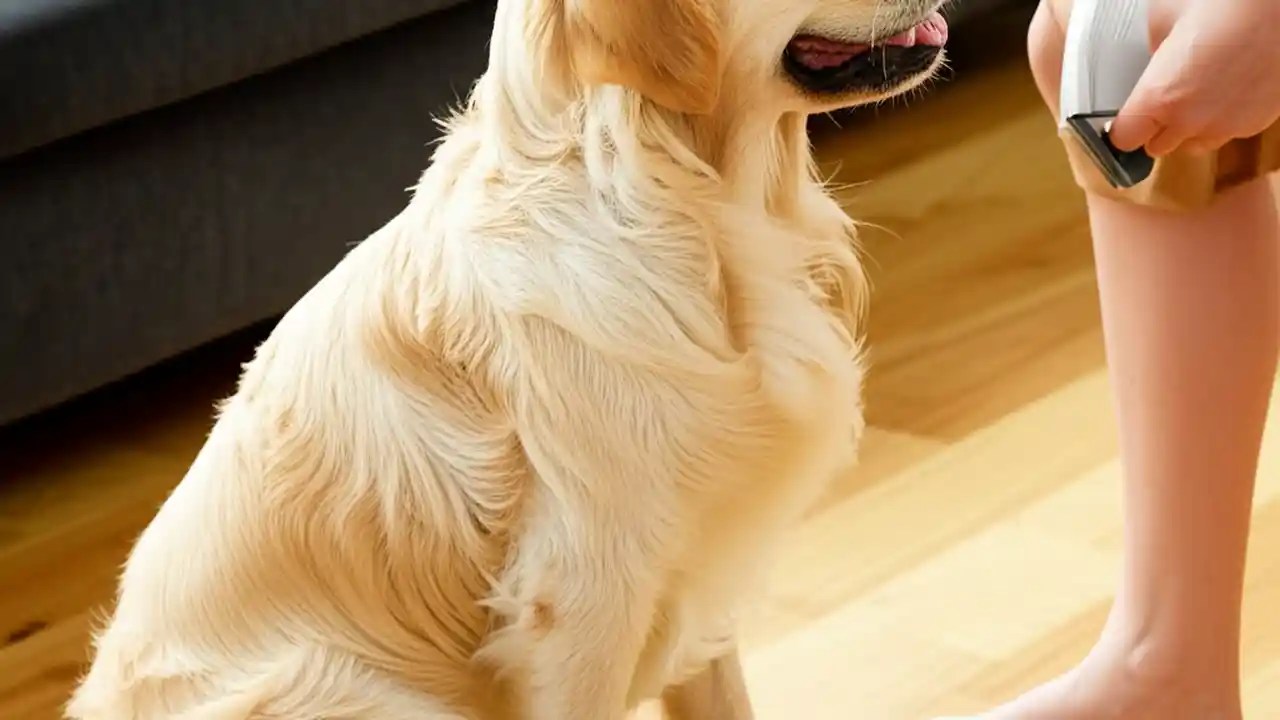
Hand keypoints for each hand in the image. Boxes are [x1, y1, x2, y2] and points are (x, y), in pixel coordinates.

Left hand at [1106, 0, 1279, 156]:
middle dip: (1154, 127)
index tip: (1123, 118)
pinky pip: (1228, 131)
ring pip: (1194, 144)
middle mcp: (1191, 121)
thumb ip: (1151, 49)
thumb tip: (1154, 59)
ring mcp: (1227, 126)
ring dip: (1188, 128)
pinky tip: (1230, 87)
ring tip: (1200, 92)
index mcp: (1160, 98)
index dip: (1121, 128)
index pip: (1125, 139)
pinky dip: (1222, 118)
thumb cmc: (1226, 2)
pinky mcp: (1257, 122)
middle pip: (1157, 146)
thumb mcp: (1164, 15)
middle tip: (1164, 96)